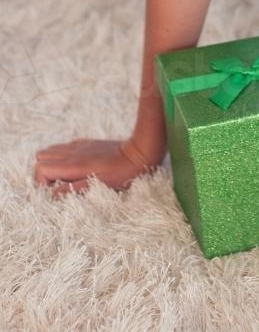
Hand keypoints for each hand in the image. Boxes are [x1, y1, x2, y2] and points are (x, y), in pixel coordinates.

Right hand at [33, 137, 157, 196]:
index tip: (53, 191)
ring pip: (51, 150)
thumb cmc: (122, 173)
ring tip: (66, 177)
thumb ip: (73, 189)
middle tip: (58, 184)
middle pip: (41, 157)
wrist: (140, 151)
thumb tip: (52, 194)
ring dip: (52, 164)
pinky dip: (63, 157)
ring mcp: (79, 145)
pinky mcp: (87, 143)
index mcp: (74, 164)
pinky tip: (77, 167)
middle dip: (44, 173)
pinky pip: (65, 147)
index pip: (40, 168)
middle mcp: (73, 152)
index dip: (41, 182)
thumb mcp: (99, 186)